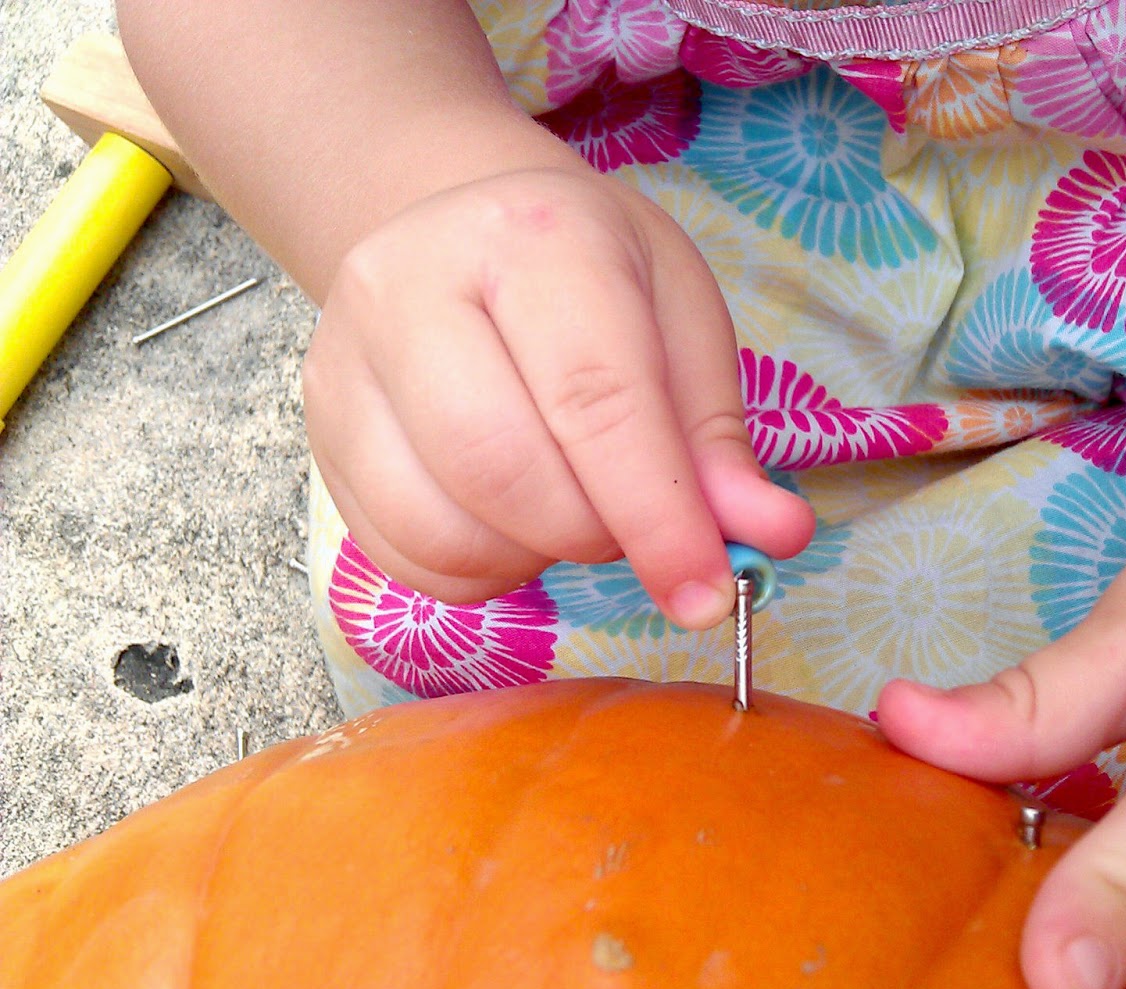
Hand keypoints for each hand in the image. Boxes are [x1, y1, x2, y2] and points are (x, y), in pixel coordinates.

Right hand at [302, 165, 812, 621]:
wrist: (466, 230)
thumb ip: (720, 442)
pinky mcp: (321, 434)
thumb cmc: (591, 277)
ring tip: (568, 506)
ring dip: (532, 558)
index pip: (594, 399)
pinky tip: (510, 522)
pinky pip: (403, 558)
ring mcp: (345, 363)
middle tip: (628, 523)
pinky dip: (479, 574)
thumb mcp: (681, 326)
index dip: (658, 517)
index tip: (708, 593)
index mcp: (532, 239)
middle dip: (590, 535)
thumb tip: (775, 539)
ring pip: (442, 528)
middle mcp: (411, 286)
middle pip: (500, 469)